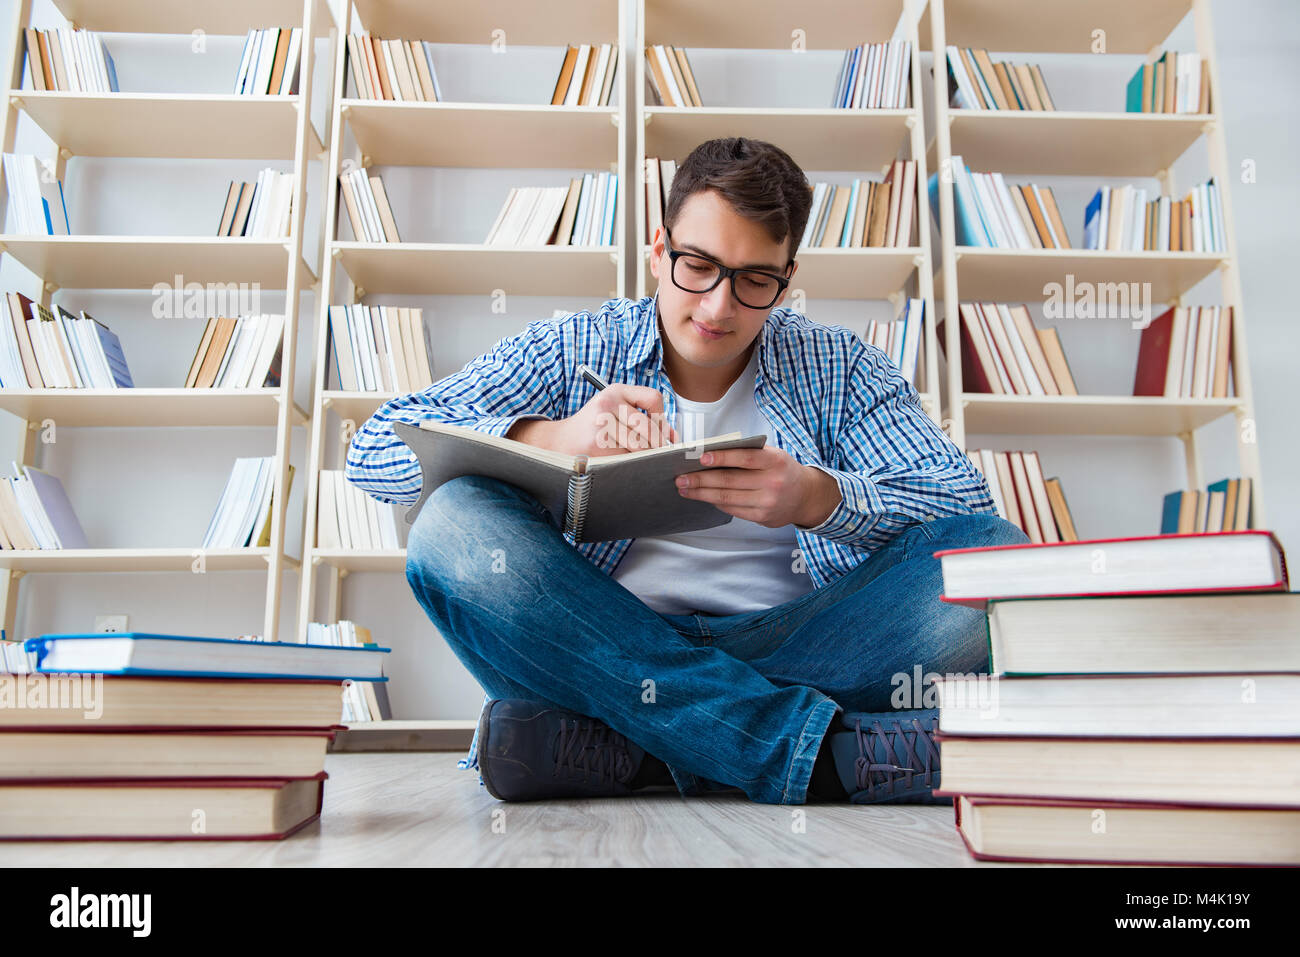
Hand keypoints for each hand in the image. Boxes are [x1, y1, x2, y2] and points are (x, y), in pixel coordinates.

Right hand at [507, 384, 679, 457]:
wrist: (558, 442)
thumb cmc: (592, 429)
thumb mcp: (614, 412)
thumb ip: (642, 418)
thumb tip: (673, 436)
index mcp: (615, 391)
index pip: (653, 397)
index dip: (662, 418)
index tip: (662, 432)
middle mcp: (608, 403)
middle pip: (648, 426)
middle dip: (656, 445)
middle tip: (655, 455)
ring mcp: (601, 423)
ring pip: (639, 445)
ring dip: (643, 457)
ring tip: (636, 459)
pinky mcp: (597, 444)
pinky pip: (626, 457)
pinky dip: (630, 464)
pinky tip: (622, 464)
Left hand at [674, 446, 842, 528]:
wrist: (805, 496)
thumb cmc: (781, 470)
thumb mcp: (772, 456)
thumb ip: (747, 454)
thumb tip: (709, 456)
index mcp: (775, 461)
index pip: (744, 458)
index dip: (722, 457)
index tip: (700, 457)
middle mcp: (772, 483)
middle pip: (729, 481)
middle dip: (701, 480)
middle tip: (681, 478)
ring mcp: (767, 502)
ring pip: (727, 498)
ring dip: (702, 494)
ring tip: (685, 489)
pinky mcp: (762, 517)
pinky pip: (732, 510)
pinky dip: (715, 502)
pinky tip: (703, 496)